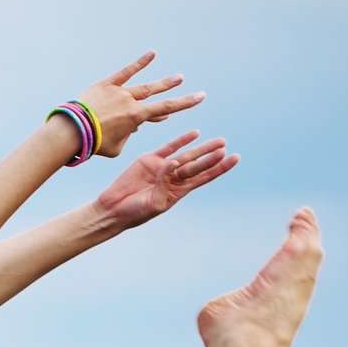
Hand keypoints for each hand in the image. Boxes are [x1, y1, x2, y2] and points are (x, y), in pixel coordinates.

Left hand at [73, 52, 204, 157]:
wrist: (73, 130)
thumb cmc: (94, 143)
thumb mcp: (116, 148)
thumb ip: (127, 136)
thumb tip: (131, 127)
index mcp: (136, 117)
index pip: (165, 109)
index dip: (184, 104)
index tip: (199, 98)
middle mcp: (131, 101)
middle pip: (158, 96)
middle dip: (177, 94)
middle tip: (194, 90)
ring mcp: (120, 91)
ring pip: (145, 85)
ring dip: (162, 83)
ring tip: (177, 78)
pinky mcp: (107, 84)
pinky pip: (125, 72)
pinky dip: (139, 63)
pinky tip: (152, 54)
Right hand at [96, 132, 239, 227]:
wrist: (113, 208)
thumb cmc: (135, 212)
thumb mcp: (154, 202)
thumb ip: (166, 183)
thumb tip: (175, 163)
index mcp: (177, 192)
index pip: (203, 177)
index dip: (219, 168)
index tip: (234, 158)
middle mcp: (173, 179)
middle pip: (197, 164)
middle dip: (212, 156)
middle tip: (224, 145)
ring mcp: (162, 168)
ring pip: (186, 155)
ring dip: (201, 147)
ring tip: (218, 140)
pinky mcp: (150, 160)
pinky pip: (169, 148)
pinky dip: (181, 141)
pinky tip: (194, 134)